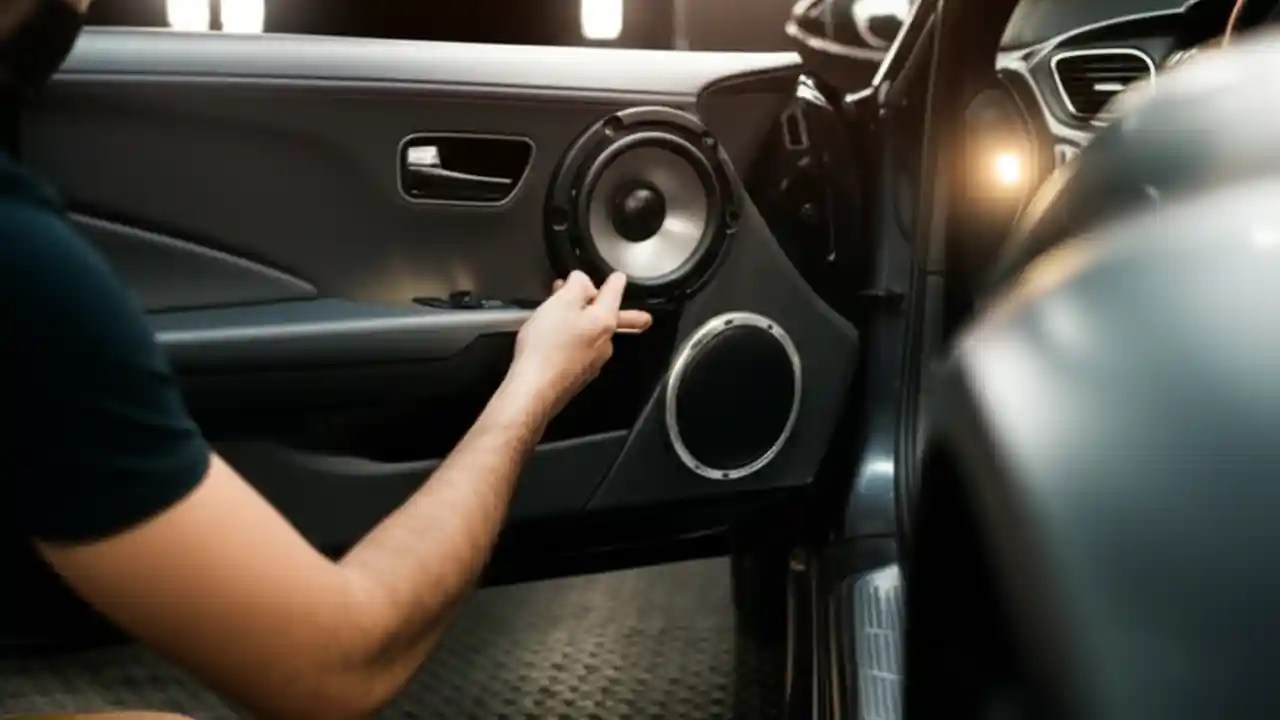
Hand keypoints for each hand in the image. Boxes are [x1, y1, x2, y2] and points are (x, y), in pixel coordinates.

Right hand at [503, 271, 651, 415]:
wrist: (534, 390)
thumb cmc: (547, 345)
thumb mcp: (561, 303)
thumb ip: (577, 285)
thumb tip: (585, 282)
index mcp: (605, 321)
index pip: (614, 293)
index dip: (615, 281)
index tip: (619, 277)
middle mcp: (605, 343)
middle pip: (614, 321)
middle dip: (620, 313)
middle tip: (640, 316)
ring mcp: (593, 362)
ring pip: (595, 336)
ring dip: (583, 322)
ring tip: (563, 316)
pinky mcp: (578, 376)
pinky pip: (581, 351)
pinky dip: (573, 340)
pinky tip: (555, 340)